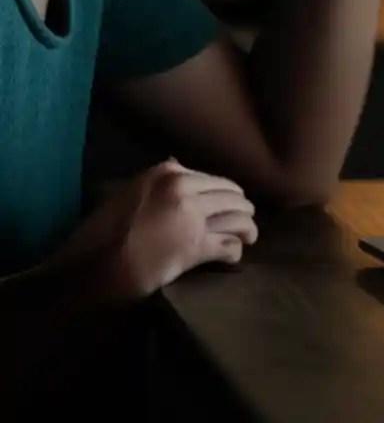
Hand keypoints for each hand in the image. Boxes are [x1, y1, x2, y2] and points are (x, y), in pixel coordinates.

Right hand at [53, 158, 257, 299]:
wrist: (93, 266)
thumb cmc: (103, 232)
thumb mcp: (127, 191)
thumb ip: (157, 178)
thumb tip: (176, 160)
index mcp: (167, 173)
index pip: (214, 180)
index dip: (225, 195)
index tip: (227, 206)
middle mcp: (184, 189)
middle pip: (233, 197)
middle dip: (242, 210)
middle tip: (242, 223)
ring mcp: (192, 217)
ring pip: (239, 218)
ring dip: (247, 230)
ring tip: (246, 238)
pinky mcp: (196, 246)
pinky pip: (230, 246)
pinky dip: (235, 252)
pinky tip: (232, 257)